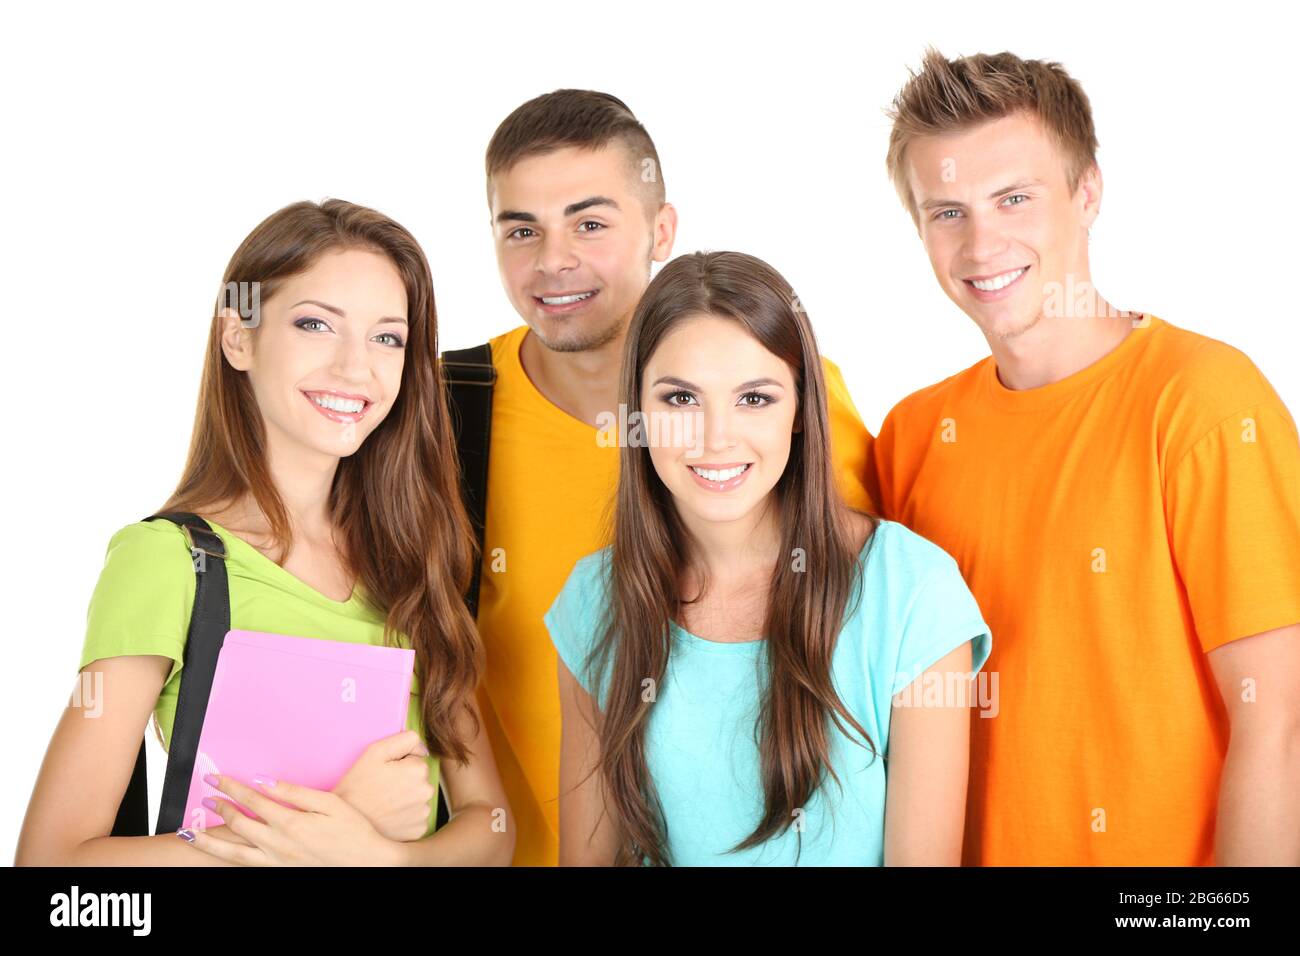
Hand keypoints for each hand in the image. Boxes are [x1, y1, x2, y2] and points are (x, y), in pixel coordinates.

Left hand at [181, 773, 403, 865]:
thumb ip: (294, 792)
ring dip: (209, 843)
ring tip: (191, 834)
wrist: (367, 863)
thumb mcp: (329, 803)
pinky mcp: (279, 871)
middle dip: (218, 807)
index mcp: (290, 822)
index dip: (231, 787)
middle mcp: (277, 844)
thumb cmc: (353, 830)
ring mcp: (276, 861)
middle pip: (238, 824)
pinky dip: (227, 860)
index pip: (251, 800)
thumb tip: (265, 781)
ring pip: (232, 853)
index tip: (216, 777)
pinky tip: (220, 855)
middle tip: (205, 794)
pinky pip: (245, 866)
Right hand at [333, 729, 436, 841]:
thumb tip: (422, 747)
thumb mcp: (375, 752)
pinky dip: (406, 816)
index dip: (400, 764)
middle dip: (405, 780)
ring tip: (384, 803)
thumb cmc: (357, 786)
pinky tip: (389, 816)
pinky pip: (416, 816)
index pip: (417, 759)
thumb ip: (404, 740)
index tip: (385, 773)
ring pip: (418, 797)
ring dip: (406, 798)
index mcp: (418, 770)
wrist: (344, 824)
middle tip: (382, 788)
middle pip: (420, 779)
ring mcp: (423, 813)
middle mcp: (426, 792)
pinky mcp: (418, 830)